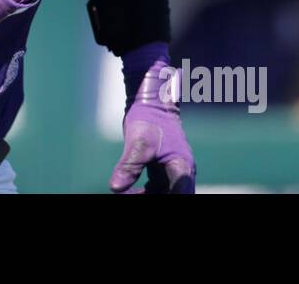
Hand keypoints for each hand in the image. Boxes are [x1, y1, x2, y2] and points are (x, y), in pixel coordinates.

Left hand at [111, 43, 195, 193]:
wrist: (153, 98)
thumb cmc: (148, 118)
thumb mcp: (137, 143)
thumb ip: (129, 166)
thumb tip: (115, 188)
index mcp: (182, 169)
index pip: (177, 196)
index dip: (159, 200)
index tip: (134, 196)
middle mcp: (183, 172)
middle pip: (174, 195)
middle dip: (154, 198)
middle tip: (130, 195)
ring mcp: (176, 170)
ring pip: (167, 193)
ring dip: (150, 196)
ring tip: (129, 194)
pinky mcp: (167, 166)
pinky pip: (161, 187)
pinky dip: (148, 192)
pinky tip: (132, 190)